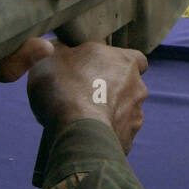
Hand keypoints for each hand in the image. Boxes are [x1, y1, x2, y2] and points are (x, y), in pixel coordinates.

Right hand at [26, 41, 148, 152]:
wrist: (76, 130)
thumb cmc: (64, 86)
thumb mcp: (51, 57)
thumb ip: (61, 50)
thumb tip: (60, 49)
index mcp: (125, 61)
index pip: (136, 59)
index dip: (120, 64)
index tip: (102, 69)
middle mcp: (137, 87)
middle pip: (128, 87)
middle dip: (111, 91)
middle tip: (84, 96)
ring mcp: (135, 115)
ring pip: (123, 112)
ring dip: (108, 113)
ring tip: (81, 118)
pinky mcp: (128, 140)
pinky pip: (116, 134)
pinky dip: (104, 134)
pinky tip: (85, 135)